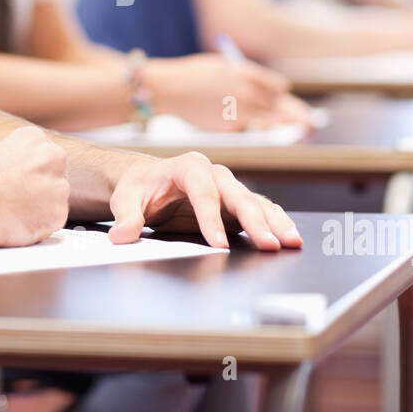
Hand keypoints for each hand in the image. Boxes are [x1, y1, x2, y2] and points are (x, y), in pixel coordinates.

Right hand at [0, 126, 69, 247]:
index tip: (23, 181)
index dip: (32, 172)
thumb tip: (18, 174)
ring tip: (12, 212)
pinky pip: (52, 221)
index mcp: (34, 138)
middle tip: (20, 200)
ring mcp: (59, 185)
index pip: (44, 155)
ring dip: (39, 208)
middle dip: (41, 188)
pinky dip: (38, 226)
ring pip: (55, 200)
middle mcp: (52, 157)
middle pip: (55, 175)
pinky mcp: (58, 213)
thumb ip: (15, 161)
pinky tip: (17, 222)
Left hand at [107, 151, 303, 250]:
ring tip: (291, 242)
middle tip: (270, 245)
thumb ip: (126, 216)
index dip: (211, 218)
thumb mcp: (126, 198)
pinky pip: (260, 210)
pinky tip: (289, 237)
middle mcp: (214, 174)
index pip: (203, 192)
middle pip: (238, 196)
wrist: (149, 182)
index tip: (219, 244)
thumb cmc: (140, 187)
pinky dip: (275, 222)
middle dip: (255, 221)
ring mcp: (228, 188)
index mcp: (188, 166)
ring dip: (274, 222)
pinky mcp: (235, 203)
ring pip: (255, 203)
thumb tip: (122, 235)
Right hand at [144, 53, 314, 131]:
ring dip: (286, 125)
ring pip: (272, 120)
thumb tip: (266, 89)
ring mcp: (238, 110)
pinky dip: (262, 131)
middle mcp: (247, 91)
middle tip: (310, 122)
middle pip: (280, 105)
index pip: (277, 87)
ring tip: (300, 129)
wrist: (168, 88)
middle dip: (296, 114)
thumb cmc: (193, 75)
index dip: (283, 94)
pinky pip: (253, 129)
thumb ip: (245, 76)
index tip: (287, 99)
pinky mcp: (229, 126)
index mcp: (246, 72)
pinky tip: (269, 132)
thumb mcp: (223, 66)